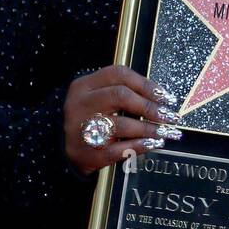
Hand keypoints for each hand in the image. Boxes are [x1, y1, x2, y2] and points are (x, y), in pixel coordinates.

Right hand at [64, 66, 181, 175]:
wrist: (58, 146)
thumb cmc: (87, 118)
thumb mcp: (96, 97)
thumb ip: (123, 92)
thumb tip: (162, 99)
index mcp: (83, 86)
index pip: (119, 75)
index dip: (147, 84)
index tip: (166, 96)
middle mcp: (80, 105)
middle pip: (121, 96)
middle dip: (150, 107)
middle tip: (170, 116)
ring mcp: (82, 129)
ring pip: (121, 124)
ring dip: (149, 128)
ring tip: (166, 132)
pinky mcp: (88, 153)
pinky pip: (118, 149)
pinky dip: (140, 145)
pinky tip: (154, 143)